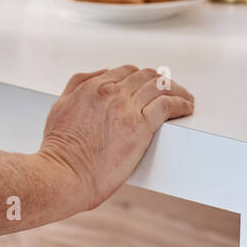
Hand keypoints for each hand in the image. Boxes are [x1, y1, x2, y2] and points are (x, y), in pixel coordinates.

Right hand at [38, 64, 194, 212]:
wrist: (63, 174)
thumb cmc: (59, 151)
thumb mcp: (60, 106)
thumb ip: (77, 87)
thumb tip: (95, 79)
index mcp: (92, 86)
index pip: (126, 71)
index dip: (141, 77)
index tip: (149, 84)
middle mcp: (110, 92)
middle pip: (146, 76)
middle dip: (161, 81)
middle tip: (171, 90)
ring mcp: (125, 107)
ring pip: (160, 86)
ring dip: (176, 90)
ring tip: (185, 98)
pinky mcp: (140, 125)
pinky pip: (167, 104)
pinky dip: (181, 103)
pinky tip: (187, 107)